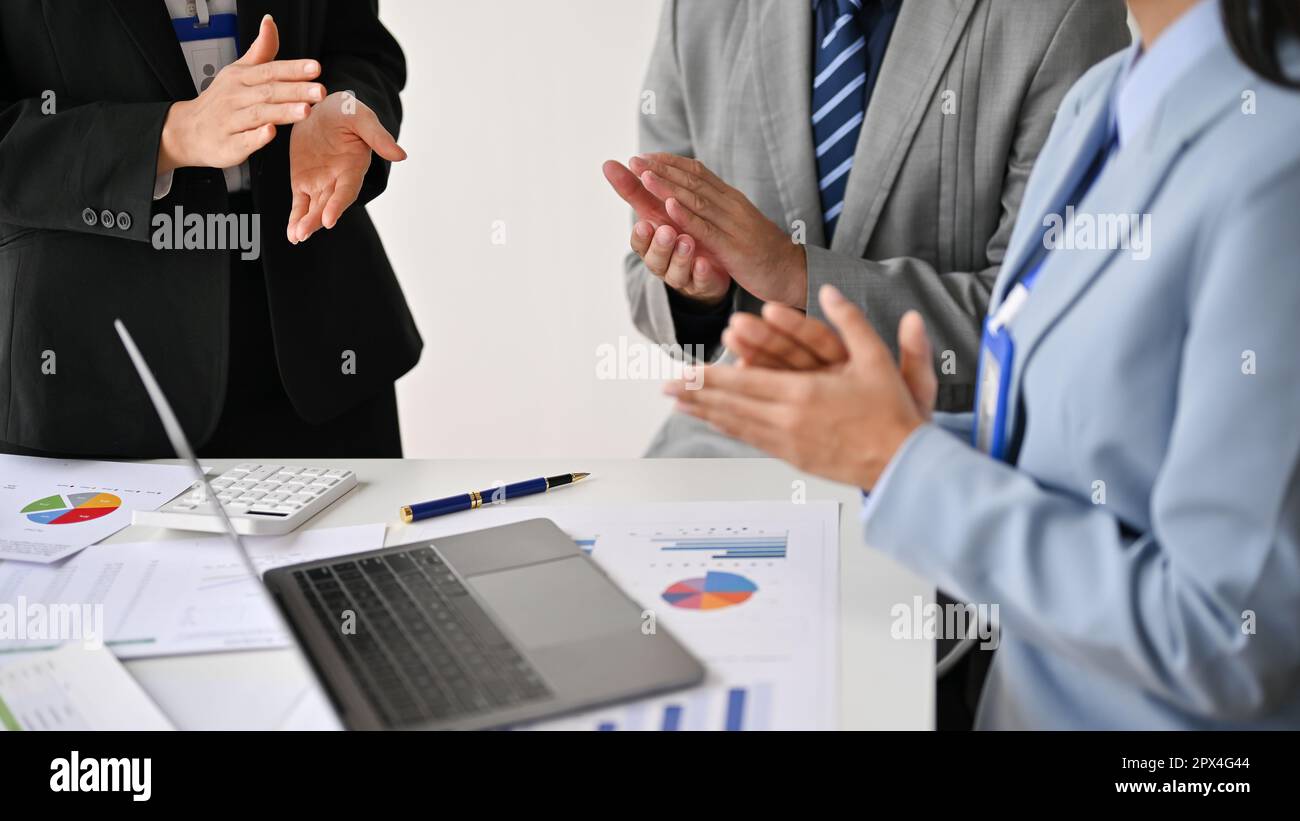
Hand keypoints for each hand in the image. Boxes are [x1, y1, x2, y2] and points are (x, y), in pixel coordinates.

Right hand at [157, 15, 323, 174]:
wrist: (188, 130)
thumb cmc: (221, 100)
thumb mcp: (238, 71)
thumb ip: (261, 51)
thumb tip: (270, 23)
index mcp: (241, 78)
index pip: (269, 70)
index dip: (292, 69)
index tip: (314, 68)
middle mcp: (235, 97)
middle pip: (268, 92)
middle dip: (295, 91)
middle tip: (319, 91)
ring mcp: (231, 122)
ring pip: (258, 114)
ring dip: (282, 112)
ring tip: (305, 110)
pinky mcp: (229, 145)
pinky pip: (243, 141)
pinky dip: (257, 137)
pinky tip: (271, 132)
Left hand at [287, 91, 406, 242]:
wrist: (322, 107)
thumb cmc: (345, 111)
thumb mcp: (360, 117)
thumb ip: (377, 137)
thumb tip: (401, 155)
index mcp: (353, 166)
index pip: (346, 190)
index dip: (338, 204)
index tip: (328, 220)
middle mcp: (338, 179)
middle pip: (328, 203)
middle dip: (316, 219)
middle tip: (303, 233)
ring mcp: (321, 183)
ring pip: (313, 207)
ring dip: (305, 223)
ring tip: (296, 236)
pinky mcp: (303, 182)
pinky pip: (300, 204)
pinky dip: (296, 218)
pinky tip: (292, 234)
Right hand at [603, 160, 731, 306]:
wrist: (707, 259)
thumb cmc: (675, 228)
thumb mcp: (655, 209)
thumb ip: (634, 189)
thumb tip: (607, 163)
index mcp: (651, 243)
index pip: (640, 242)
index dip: (642, 236)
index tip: (645, 224)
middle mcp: (663, 262)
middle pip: (656, 260)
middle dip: (661, 246)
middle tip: (667, 231)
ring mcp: (683, 275)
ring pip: (678, 273)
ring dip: (681, 257)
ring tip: (688, 242)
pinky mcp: (703, 284)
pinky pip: (701, 283)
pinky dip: (701, 274)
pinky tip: (704, 264)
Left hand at [631, 153, 808, 307]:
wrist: (791, 271)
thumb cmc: (762, 250)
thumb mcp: (737, 222)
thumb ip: (717, 207)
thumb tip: (695, 193)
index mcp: (730, 198)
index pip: (697, 172)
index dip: (669, 162)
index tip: (645, 155)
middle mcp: (731, 205)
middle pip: (692, 181)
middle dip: (661, 169)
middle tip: (634, 159)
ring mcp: (733, 224)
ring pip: (696, 200)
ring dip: (668, 186)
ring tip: (644, 175)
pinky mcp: (733, 247)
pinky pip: (707, 229)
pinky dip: (686, 216)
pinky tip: (668, 206)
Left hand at [665, 286, 935, 489]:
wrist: (903, 464)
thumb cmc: (892, 413)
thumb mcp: (877, 359)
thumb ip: (852, 322)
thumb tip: (830, 291)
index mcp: (803, 394)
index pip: (744, 382)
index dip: (709, 377)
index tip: (683, 371)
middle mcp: (789, 420)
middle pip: (731, 404)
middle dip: (696, 394)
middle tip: (665, 387)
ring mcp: (789, 442)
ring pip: (737, 425)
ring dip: (705, 414)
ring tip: (679, 405)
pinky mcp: (794, 457)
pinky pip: (752, 440)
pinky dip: (729, 429)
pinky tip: (715, 423)